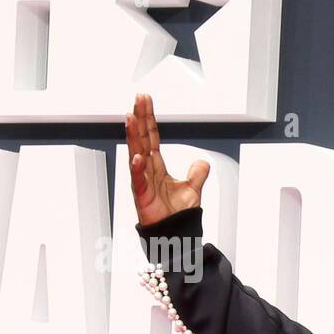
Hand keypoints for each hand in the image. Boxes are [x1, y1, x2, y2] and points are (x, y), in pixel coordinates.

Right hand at [124, 93, 208, 225]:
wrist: (175, 234)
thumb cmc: (177, 214)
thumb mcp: (192, 189)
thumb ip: (197, 174)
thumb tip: (202, 162)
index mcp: (156, 166)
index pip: (152, 136)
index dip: (149, 118)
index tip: (145, 100)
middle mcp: (147, 170)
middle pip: (142, 139)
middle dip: (140, 118)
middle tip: (138, 99)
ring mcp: (143, 182)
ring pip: (136, 154)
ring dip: (133, 136)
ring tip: (131, 118)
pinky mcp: (142, 197)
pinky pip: (139, 181)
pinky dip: (137, 169)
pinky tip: (137, 157)